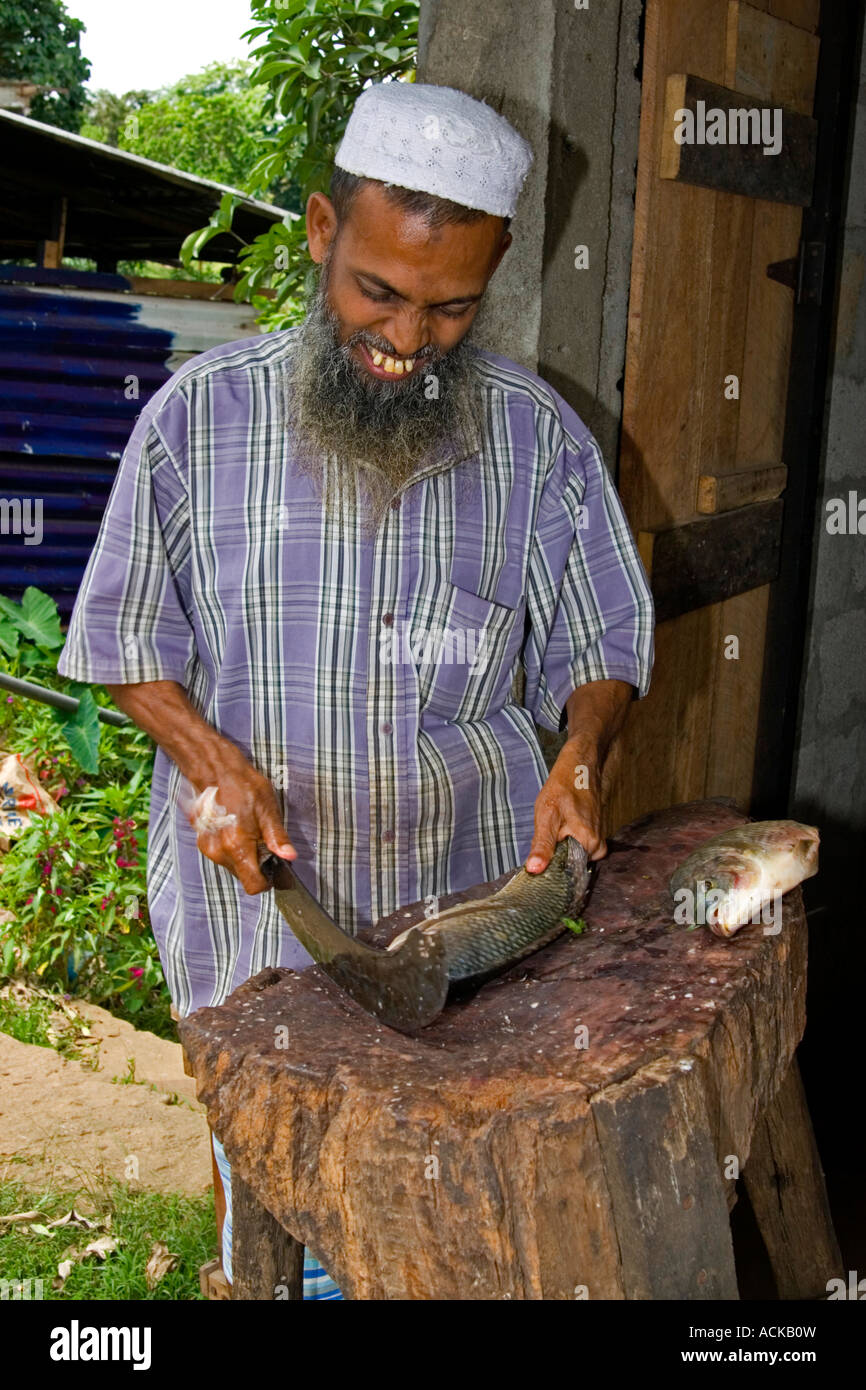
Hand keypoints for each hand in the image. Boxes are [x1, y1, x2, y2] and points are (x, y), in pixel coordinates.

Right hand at [189, 751, 295, 893]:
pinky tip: (237, 828)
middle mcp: (219, 852)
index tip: (273, 870)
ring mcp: (208, 848)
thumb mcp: (268, 810)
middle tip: (262, 841)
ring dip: (244, 856)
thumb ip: (278, 838)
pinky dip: (232, 848)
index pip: (253, 885)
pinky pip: (223, 855)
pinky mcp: (203, 842)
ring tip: (248, 830)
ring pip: (233, 866)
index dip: (266, 882)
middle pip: (243, 876)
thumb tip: (290, 856)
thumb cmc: (243, 787)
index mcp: (237, 847)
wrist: (215, 771)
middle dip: (256, 865)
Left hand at [526, 737, 606, 872]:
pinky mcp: (595, 834)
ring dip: (560, 847)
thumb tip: (534, 870)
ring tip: (554, 827)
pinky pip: (577, 846)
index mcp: (589, 845)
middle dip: (555, 856)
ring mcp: (598, 840)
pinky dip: (566, 840)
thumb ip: (542, 845)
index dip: (551, 869)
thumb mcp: (546, 816)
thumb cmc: (562, 788)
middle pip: (571, 864)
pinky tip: (561, 826)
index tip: (538, 862)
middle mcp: (598, 846)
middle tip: (546, 836)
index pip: (568, 873)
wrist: (579, 767)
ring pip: (573, 855)